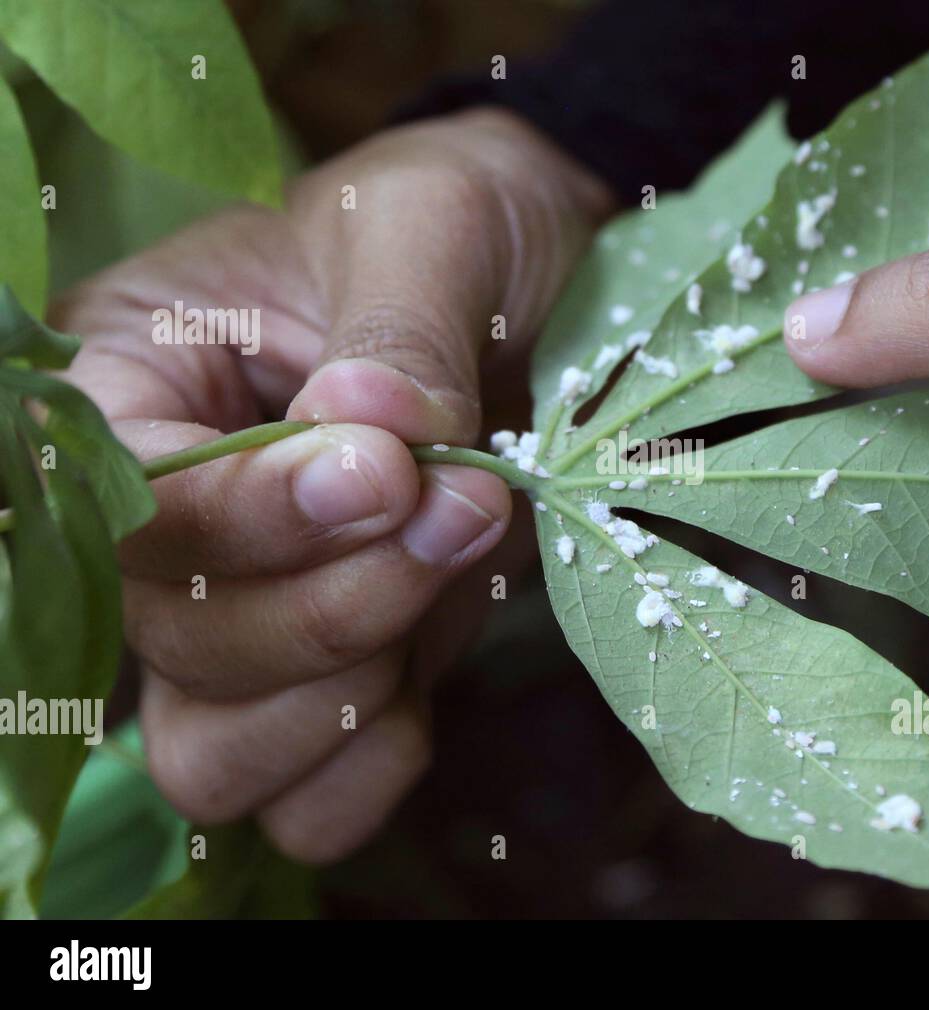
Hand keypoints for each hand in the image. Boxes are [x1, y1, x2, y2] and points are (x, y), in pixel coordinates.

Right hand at [55, 108, 611, 862]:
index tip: (386, 475)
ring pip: (211, 750)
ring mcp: (251, 612)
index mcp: (133, 381)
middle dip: (329, 601)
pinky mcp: (338, 673)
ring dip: (335, 700)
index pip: (124, 501)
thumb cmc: (460, 223)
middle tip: (462, 509)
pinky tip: (423, 691)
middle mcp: (169, 521)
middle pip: (172, 639)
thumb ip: (397, 329)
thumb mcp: (433, 223)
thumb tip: (370, 431)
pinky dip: (362, 774)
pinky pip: (300, 801)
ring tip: (445, 584)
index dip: (249, 515)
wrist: (542, 284)